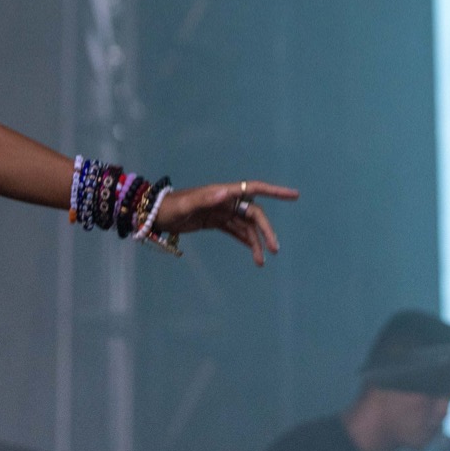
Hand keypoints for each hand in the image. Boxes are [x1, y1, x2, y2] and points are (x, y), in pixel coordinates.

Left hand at [153, 180, 297, 266]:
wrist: (154, 214)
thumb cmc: (169, 207)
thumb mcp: (186, 205)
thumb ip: (206, 199)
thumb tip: (227, 193)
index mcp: (223, 192)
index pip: (254, 188)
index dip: (275, 192)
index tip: (294, 196)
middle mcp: (225, 200)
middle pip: (254, 213)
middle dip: (266, 230)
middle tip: (274, 249)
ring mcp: (221, 211)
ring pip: (246, 226)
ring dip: (256, 242)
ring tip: (261, 262)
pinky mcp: (215, 222)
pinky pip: (236, 231)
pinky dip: (246, 242)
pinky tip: (254, 255)